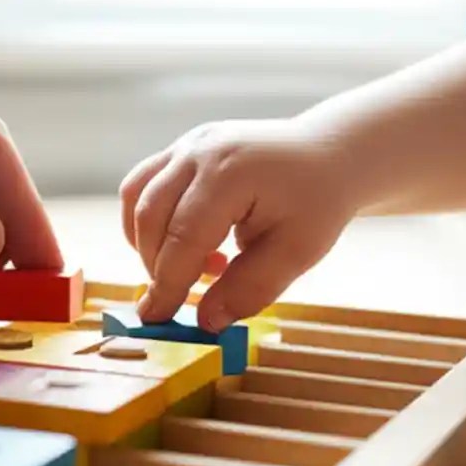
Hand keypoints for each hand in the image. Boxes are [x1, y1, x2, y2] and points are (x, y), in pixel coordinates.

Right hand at [120, 119, 355, 331]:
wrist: (328, 153)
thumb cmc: (317, 200)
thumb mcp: (296, 252)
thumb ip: (249, 288)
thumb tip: (206, 321)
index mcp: (230, 173)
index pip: (183, 236)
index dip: (168, 283)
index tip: (157, 319)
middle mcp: (199, 151)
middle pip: (150, 216)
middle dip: (156, 266)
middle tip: (178, 299)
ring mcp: (187, 144)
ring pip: (137, 198)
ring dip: (147, 243)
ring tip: (190, 267)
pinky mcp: (182, 149)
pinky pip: (143, 186)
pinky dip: (149, 221)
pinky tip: (182, 243)